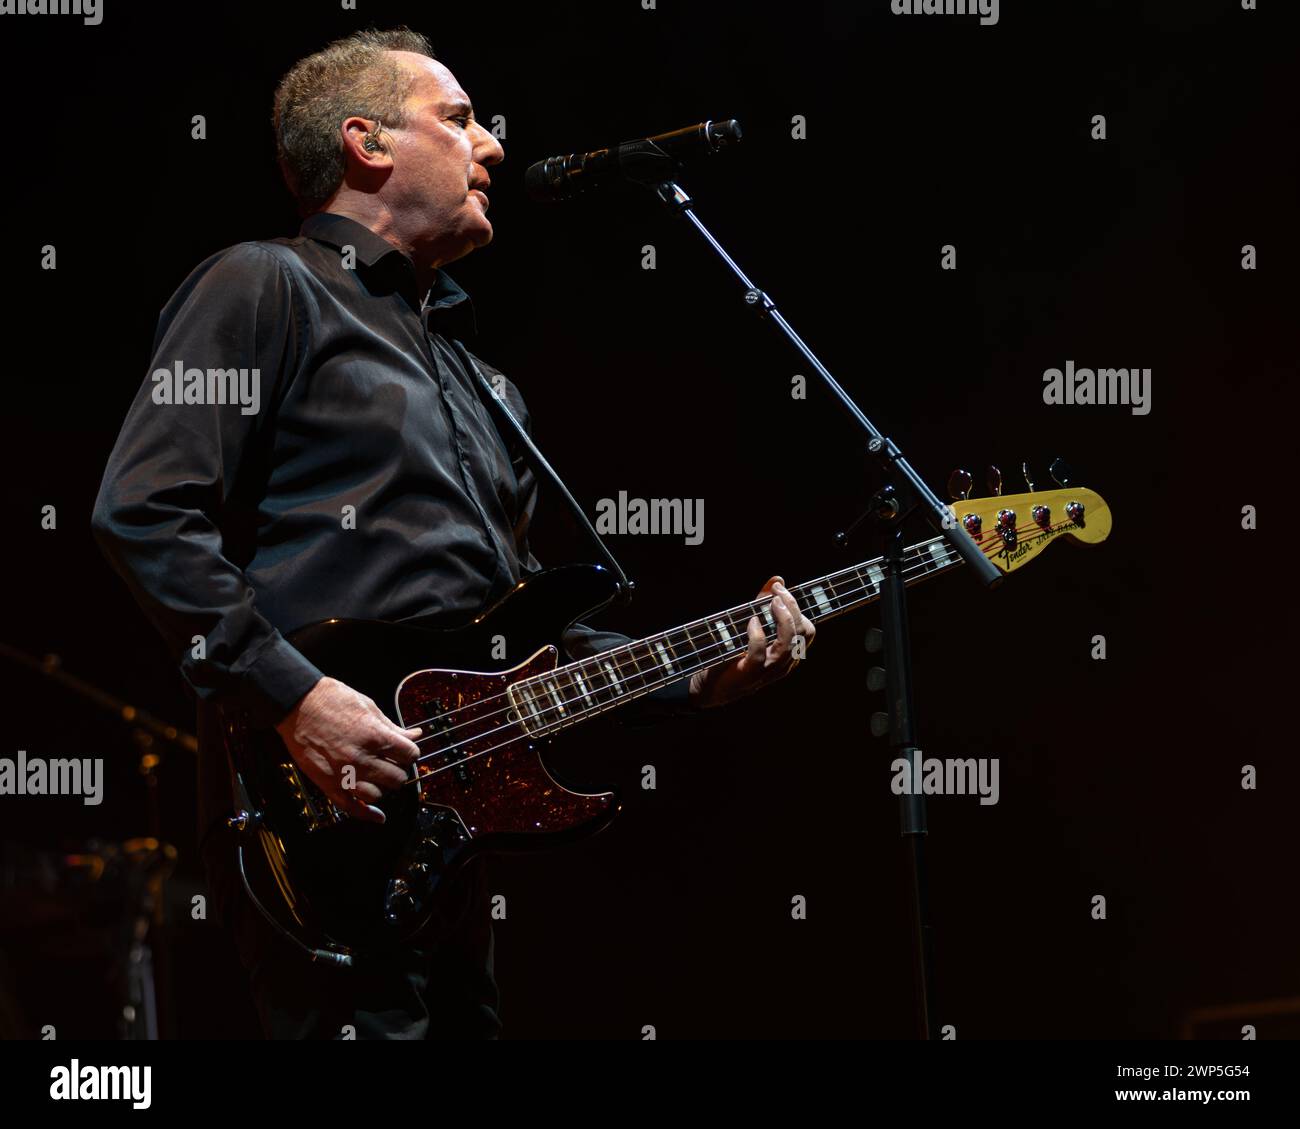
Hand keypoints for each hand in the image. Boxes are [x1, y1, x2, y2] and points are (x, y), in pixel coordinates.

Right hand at [274, 676, 422, 823]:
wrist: (299, 704)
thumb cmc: (333, 700)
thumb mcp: (369, 707)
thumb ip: (393, 727)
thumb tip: (415, 735)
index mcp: (374, 736)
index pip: (409, 755)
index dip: (410, 753)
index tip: (406, 751)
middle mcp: (361, 758)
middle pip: (397, 778)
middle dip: (398, 770)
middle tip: (393, 764)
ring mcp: (343, 773)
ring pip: (377, 795)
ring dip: (382, 788)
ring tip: (379, 778)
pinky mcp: (327, 782)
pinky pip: (350, 807)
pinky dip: (366, 814)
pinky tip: (378, 816)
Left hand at [688, 576, 814, 708]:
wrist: (708, 687)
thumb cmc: (731, 654)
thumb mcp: (751, 624)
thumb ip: (764, 603)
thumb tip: (777, 579)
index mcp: (787, 653)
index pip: (808, 631)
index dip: (797, 607)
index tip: (778, 590)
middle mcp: (783, 663)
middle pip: (801, 633)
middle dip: (792, 607)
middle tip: (776, 591)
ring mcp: (768, 671)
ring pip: (788, 644)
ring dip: (782, 619)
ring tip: (771, 602)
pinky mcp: (749, 674)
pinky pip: (760, 653)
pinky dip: (757, 634)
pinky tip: (751, 622)